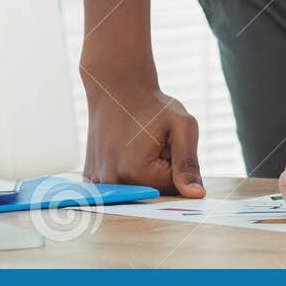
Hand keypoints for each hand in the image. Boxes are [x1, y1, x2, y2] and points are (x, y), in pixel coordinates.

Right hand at [81, 74, 203, 197]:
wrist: (117, 89)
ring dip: (143, 172)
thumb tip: (197, 196)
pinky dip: (126, 172)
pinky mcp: (89, 179)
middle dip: (161, 171)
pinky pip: (120, 185)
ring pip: (137, 189)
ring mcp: (97, 183)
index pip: (174, 188)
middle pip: (153, 192)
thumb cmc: (153, 106)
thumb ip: (189, 164)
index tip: (167, 143)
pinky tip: (124, 150)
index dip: (177, 164)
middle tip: (152, 143)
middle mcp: (113, 184)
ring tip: (137, 144)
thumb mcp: (182, 127)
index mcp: (137, 173)